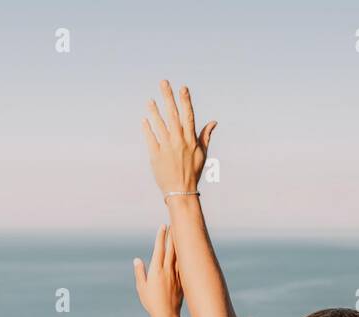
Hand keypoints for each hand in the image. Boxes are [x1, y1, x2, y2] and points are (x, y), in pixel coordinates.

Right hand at [133, 224, 183, 316]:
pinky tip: (186, 249)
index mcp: (156, 270)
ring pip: (179, 254)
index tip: (163, 225)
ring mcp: (176, 274)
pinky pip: (183, 264)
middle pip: (171, 248)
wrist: (167, 315)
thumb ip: (140, 272)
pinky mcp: (182, 280)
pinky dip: (184, 255)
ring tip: (181, 232)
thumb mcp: (142, 288)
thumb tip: (137, 260)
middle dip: (172, 235)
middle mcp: (167, 270)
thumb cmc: (151, 303)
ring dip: (179, 242)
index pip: (159, 249)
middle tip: (175, 222)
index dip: (161, 236)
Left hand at [143, 80, 214, 194]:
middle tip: (163, 82)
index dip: (185, 100)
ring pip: (159, 124)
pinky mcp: (155, 155)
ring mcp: (166, 147)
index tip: (182, 87)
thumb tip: (214, 121)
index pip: (188, 115)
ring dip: (154, 110)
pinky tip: (144, 119)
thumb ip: (206, 135)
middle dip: (168, 97)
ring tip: (150, 100)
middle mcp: (179, 141)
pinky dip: (147, 128)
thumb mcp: (202, 153)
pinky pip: (150, 138)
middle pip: (173, 114)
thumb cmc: (192, 172)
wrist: (180, 191)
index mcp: (191, 139)